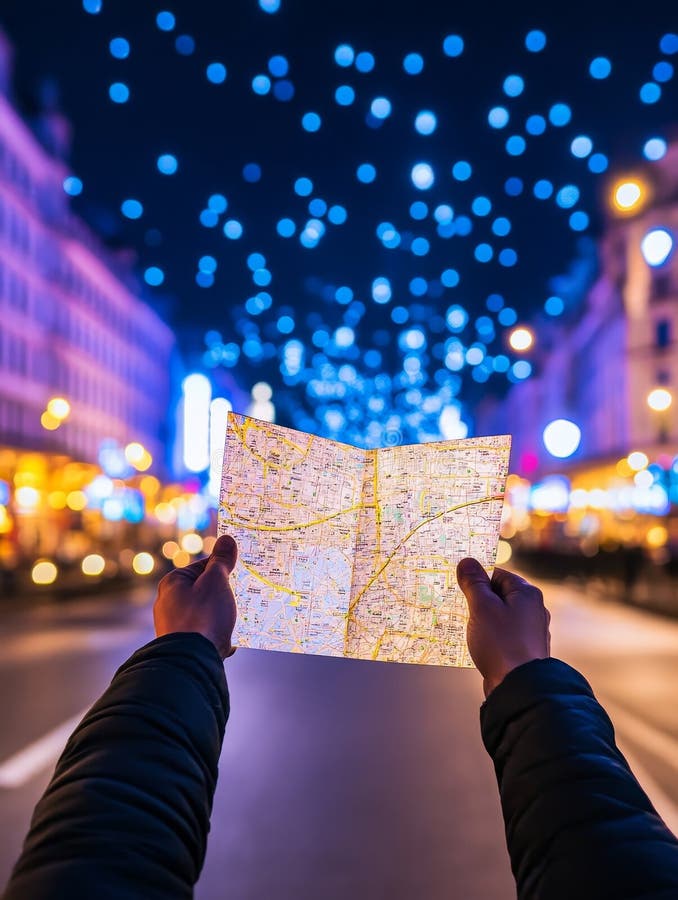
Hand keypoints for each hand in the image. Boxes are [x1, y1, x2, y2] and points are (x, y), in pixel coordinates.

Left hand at [154, 534, 237, 659]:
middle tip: (244, 594)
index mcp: (173, 583)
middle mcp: (169, 603)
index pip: (203, 565)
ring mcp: (176, 626)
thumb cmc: (202, 616)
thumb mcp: (215, 582)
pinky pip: (206, 633)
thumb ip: (221, 561)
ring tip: (239, 618)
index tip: (242, 570)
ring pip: (207, 613)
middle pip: (205, 590)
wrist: (191, 663)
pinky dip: (219, 634)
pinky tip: (230, 639)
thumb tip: (226, 539)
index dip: (224, 567)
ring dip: (224, 615)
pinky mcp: (184, 644)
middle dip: (225, 593)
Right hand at [456, 558, 549, 696]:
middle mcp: (533, 609)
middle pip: (499, 595)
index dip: (476, 580)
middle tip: (459, 608)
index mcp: (526, 593)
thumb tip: (467, 562)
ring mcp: (530, 631)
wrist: (519, 687)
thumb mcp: (482, 607)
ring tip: (467, 629)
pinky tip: (479, 646)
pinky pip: (503, 635)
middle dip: (477, 601)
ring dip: (482, 620)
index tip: (459, 588)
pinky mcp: (524, 649)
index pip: (497, 574)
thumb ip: (473, 583)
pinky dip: (490, 637)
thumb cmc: (501, 643)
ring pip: (500, 616)